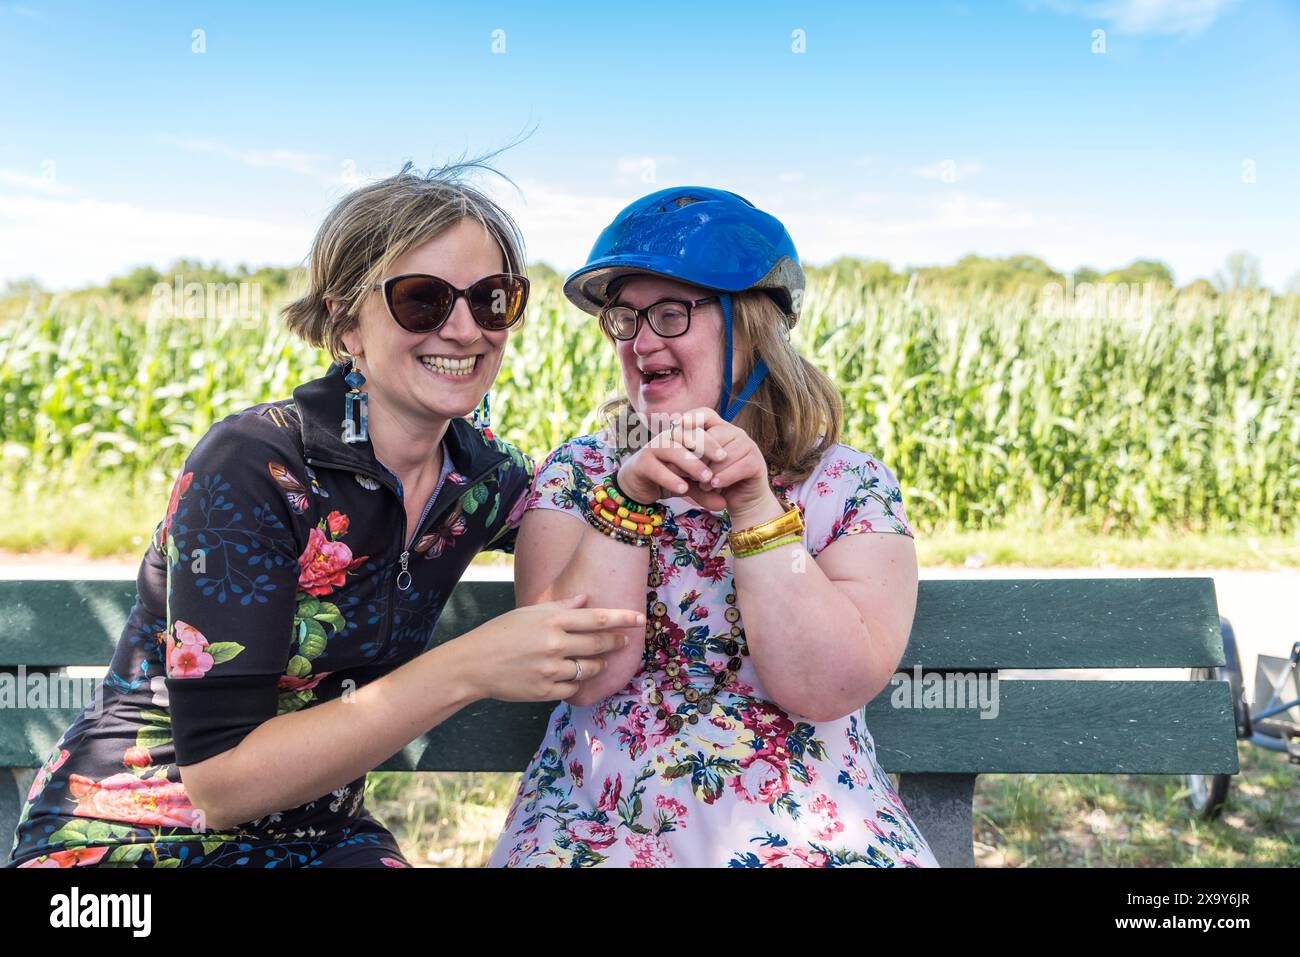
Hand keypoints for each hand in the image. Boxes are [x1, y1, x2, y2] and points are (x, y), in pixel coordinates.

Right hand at [459, 595, 640, 701]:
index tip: (640, 619)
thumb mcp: (528, 612)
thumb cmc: (500, 633)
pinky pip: (574, 687)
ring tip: (599, 660)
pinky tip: (574, 675)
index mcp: (550, 621)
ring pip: (590, 669)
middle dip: (616, 642)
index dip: (622, 619)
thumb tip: (587, 599)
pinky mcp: (545, 691)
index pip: (597, 619)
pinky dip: (578, 681)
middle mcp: (554, 645)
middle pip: (598, 644)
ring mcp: (550, 670)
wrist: (473, 664)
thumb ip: (561, 606)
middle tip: (624, 641)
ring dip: (599, 664)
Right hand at [616, 414, 728, 505]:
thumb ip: (705, 492)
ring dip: (691, 462)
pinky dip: (670, 478)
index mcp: (680, 437)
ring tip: (706, 477)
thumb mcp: (689, 486)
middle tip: (723, 458)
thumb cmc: (665, 479)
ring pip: (672, 449)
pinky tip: (683, 489)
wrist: (635, 486)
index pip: (697, 428)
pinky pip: (656, 468)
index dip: (712, 434)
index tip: (728, 450)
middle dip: (706, 444)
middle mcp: (666, 438)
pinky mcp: (641, 464)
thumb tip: (724, 504)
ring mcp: (652, 449)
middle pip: (687, 433)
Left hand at [665, 408, 777, 521]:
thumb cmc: (714, 483)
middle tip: (688, 474)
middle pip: (715, 435)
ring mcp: (749, 446)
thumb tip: (670, 455)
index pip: (706, 414)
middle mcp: (736, 433)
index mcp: (720, 429)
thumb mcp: (697, 470)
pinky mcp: (757, 462)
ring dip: (711, 471)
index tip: (677, 425)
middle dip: (698, 455)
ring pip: (726, 453)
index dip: (693, 417)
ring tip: (703, 485)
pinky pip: (740, 466)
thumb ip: (687, 460)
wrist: (740, 502)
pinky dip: (725, 477)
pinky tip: (716, 485)